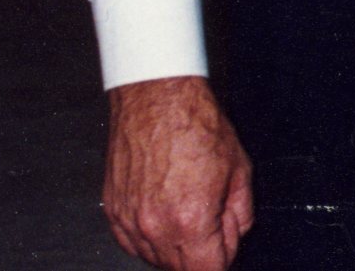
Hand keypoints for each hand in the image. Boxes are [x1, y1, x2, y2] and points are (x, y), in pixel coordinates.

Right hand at [102, 76, 252, 270]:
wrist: (157, 101)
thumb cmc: (196, 126)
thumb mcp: (240, 169)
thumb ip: (240, 213)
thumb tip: (234, 235)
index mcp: (192, 220)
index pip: (208, 270)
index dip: (223, 259)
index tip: (226, 245)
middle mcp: (156, 227)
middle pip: (180, 270)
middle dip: (200, 256)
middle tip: (212, 227)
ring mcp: (130, 222)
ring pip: (154, 259)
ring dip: (175, 248)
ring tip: (187, 213)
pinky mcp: (113, 213)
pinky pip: (132, 244)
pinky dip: (150, 238)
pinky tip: (165, 214)